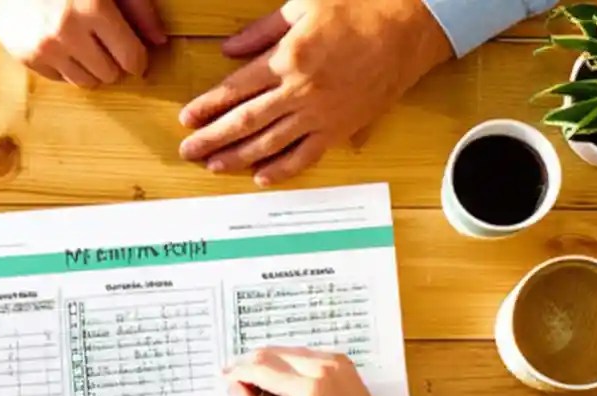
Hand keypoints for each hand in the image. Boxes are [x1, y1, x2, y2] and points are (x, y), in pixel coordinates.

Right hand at [0, 0, 166, 87]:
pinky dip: (67, 67)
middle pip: (110, 74)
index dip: (138, 58)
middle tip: (105, 42)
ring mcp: (45, 48)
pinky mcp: (26, 58)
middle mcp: (68, 32)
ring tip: (84, 43)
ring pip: (86, 82)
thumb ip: (137, 6)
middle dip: (113, 61)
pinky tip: (62, 44)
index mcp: (93, 7)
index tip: (136, 53)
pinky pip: (61, 79)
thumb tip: (159, 40)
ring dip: (91, 68)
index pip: (131, 57)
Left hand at [179, 0, 451, 185]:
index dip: (208, 107)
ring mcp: (321, 115)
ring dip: (238, 158)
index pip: (235, 90)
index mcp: (287, 59)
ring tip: (214, 166)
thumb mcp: (303, 6)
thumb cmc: (359, 9)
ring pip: (270, 144)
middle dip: (212, 139)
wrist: (409, 28)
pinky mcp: (341, 129)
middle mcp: (300, 92)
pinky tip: (261, 177)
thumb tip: (228, 51)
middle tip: (188, 151)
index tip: (187, 120)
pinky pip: (306, 156)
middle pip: (245, 122)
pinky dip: (282, 169)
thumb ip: (262, 31)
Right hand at [225, 347, 414, 395]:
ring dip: (267, 365)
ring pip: (285, 351)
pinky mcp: (341, 361)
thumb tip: (235, 391)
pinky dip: (285, 366)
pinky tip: (284, 388)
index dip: (237, 373)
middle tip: (238, 389)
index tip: (223, 380)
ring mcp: (335, 361)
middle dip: (250, 366)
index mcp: (311, 391)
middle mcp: (324, 367)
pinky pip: (302, 355)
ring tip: (261, 394)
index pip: (261, 369)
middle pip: (271, 353)